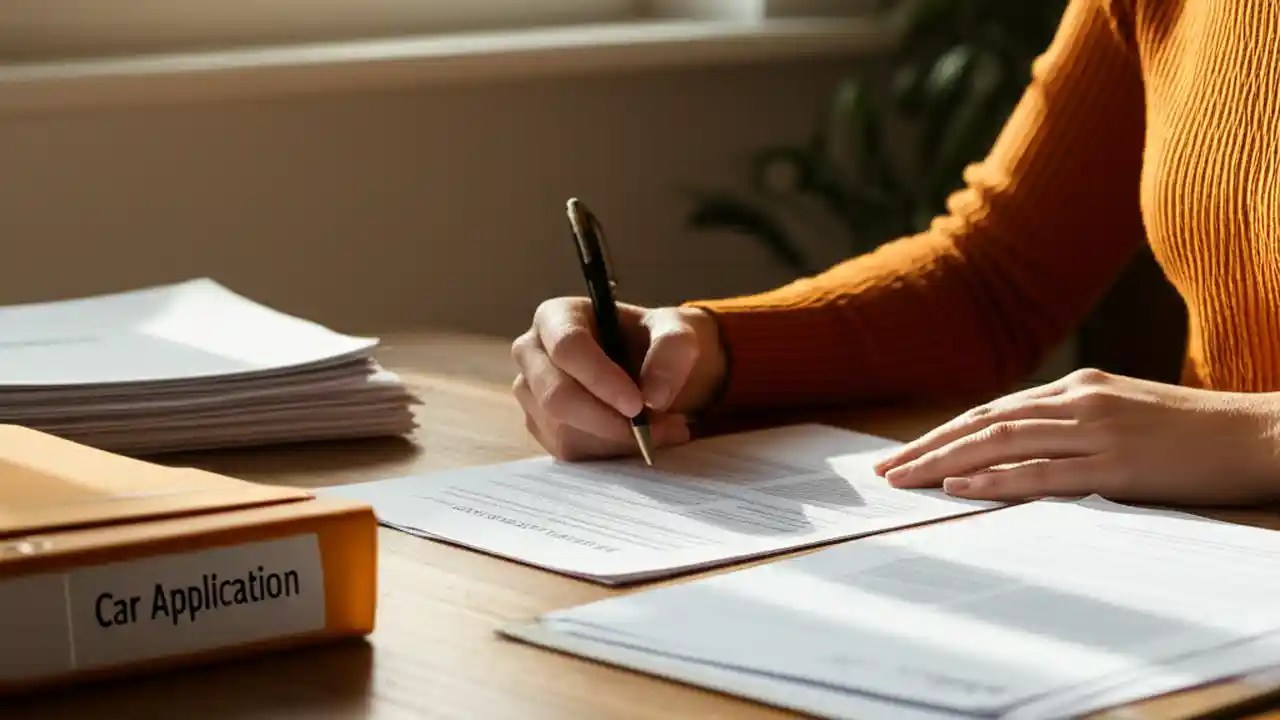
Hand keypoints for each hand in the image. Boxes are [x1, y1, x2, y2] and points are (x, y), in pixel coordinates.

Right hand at [511, 297, 726, 460]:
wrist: (649, 368)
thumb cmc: (654, 341)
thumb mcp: (677, 331)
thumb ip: (672, 351)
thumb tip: (654, 397)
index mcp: (557, 316)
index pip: (567, 347)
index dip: (600, 379)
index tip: (638, 404)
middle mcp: (532, 352)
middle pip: (556, 395)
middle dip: (608, 420)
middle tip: (654, 429)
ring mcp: (531, 392)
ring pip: (563, 429)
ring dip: (616, 439)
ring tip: (659, 431)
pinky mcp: (539, 426)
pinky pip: (568, 450)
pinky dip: (608, 452)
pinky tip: (634, 437)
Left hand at [874, 369, 1279, 505]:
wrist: (1259, 434)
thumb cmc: (1191, 432)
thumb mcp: (1122, 415)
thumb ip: (1072, 424)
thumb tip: (1023, 447)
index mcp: (1077, 388)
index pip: (991, 412)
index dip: (942, 434)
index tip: (904, 456)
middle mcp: (1078, 401)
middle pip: (982, 423)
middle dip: (926, 448)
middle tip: (883, 472)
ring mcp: (1097, 431)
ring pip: (1000, 443)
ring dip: (942, 462)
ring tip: (901, 482)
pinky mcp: (1118, 465)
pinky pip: (1043, 473)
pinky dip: (995, 480)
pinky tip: (959, 489)